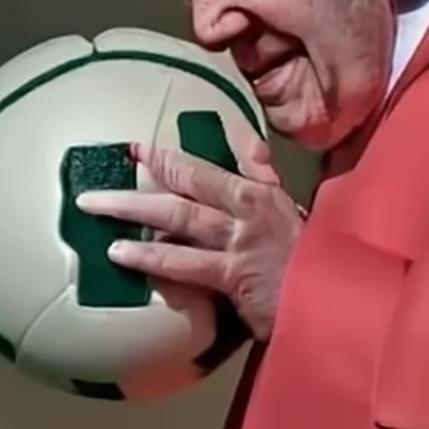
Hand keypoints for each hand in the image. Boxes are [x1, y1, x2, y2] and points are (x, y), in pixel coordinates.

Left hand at [75, 136, 303, 340]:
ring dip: (138, 230)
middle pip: (181, 194)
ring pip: (179, 228)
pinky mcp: (234, 277)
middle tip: (94, 192)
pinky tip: (131, 264)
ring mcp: (236, 243)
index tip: (134, 149)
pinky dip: (159, 264)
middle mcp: (241, 212)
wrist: (333, 288)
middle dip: (136, 190)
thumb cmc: (309, 249)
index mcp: (252, 193)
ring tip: (104, 234)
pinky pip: (188, 267)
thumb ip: (263, 173)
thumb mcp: (288, 204)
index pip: (200, 170)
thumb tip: (246, 140)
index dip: (165, 159)